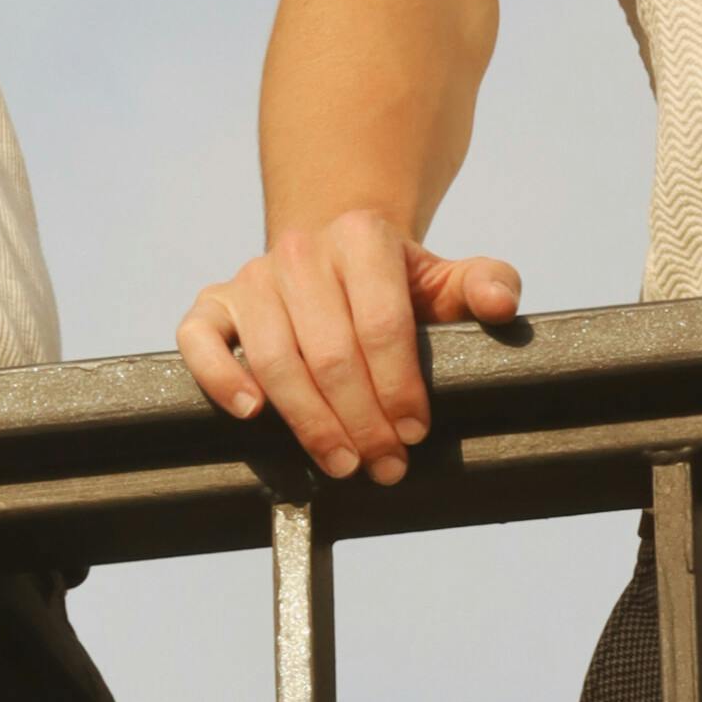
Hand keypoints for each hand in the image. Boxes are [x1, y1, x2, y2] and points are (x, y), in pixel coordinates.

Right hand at [177, 211, 521, 485]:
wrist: (330, 252)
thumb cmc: (389, 281)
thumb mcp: (443, 278)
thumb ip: (484, 284)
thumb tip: (501, 303)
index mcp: (361, 237)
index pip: (382, 322)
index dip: (400, 385)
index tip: (416, 431)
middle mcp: (299, 252)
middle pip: (330, 352)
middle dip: (362, 420)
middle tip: (385, 464)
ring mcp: (251, 277)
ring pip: (275, 359)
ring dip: (310, 422)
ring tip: (342, 462)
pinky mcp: (214, 302)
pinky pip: (200, 339)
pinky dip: (219, 377)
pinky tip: (252, 413)